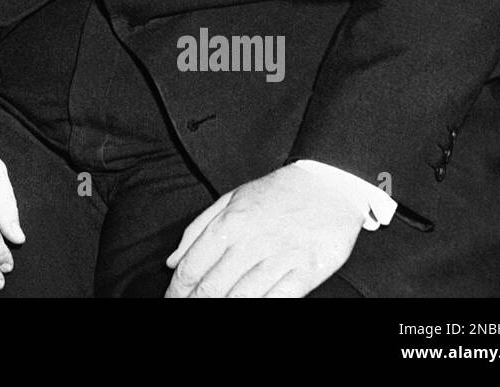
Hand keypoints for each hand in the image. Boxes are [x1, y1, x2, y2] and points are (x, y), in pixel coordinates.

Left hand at [165, 164, 363, 297]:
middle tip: (185, 311)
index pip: (193, 266)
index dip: (178, 289)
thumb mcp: (230, 200)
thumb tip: (171, 261)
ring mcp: (281, 257)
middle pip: (213, 286)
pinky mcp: (308, 270)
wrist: (328, 184)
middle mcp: (252, 241)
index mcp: (229, 222)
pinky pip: (279, 298)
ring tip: (212, 315)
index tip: (171, 300)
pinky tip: (248, 310)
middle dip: (196, 302)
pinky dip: (262, 306)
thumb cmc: (275, 193)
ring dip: (224, 308)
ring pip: (243, 296)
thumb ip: (197, 230)